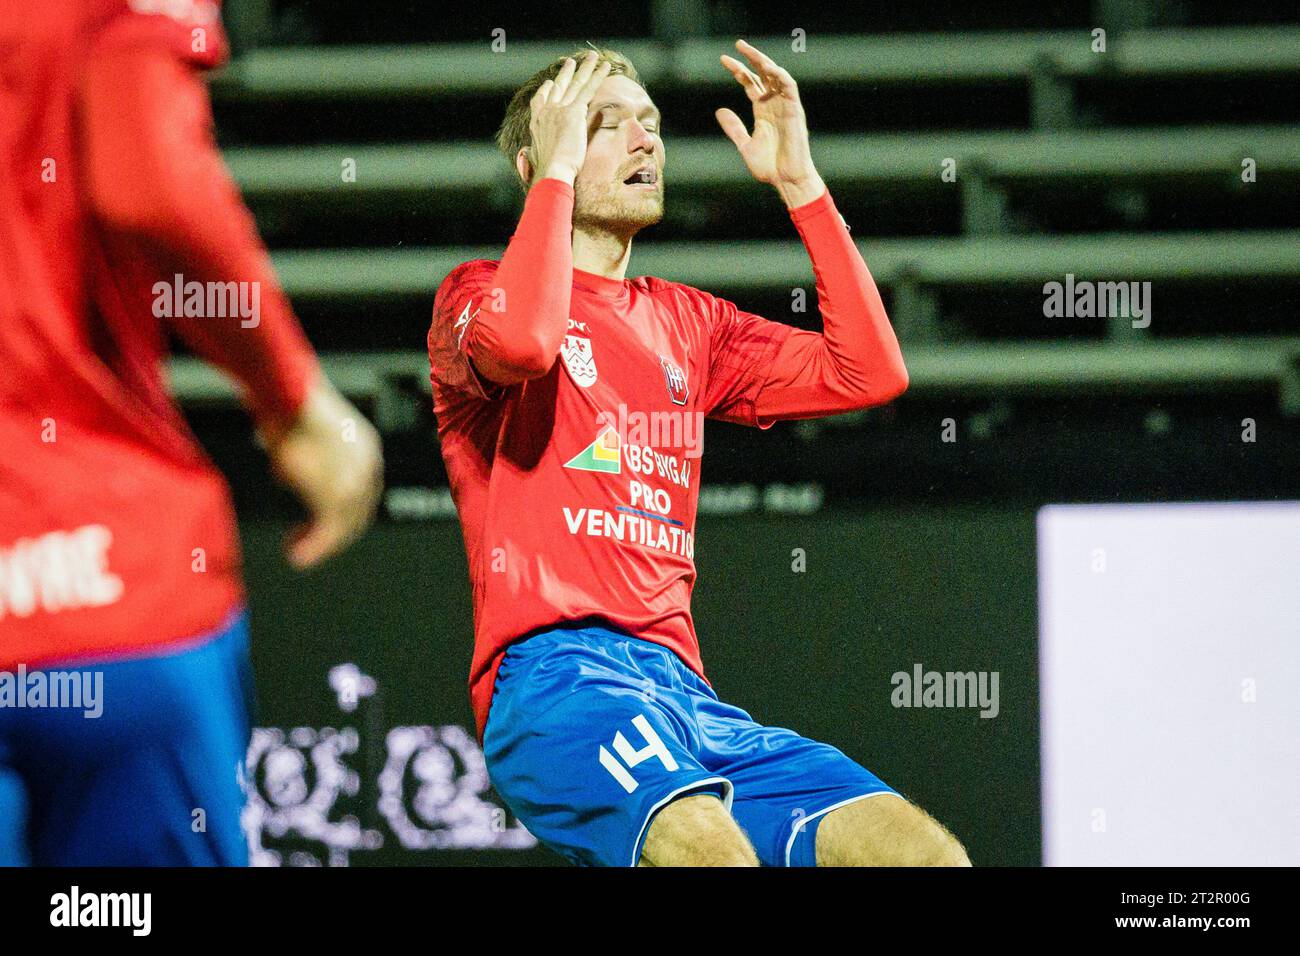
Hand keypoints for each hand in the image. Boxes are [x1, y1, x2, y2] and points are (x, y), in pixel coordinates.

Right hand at [259, 376, 383, 568]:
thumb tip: (286, 475)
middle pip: (357, 510)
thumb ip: (302, 455)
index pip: (359, 486)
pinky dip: (313, 548)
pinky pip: (328, 532)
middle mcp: (368, 466)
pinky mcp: (337, 498)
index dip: (338, 505)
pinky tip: (295, 556)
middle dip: (330, 528)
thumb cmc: (287, 401)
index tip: (315, 515)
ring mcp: (355, 483)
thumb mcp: (301, 429)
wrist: (288, 395)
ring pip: (345, 525)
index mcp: (364, 446)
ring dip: (320, 542)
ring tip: (295, 550)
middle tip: (302, 538)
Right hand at [528, 51, 612, 185]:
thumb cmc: (546, 172)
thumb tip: (528, 157)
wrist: (552, 171)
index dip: (547, 90)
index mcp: (537, 123)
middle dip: (565, 73)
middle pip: (558, 86)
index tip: (551, 82)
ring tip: (592, 57)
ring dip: (585, 68)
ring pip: (575, 83)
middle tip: (570, 62)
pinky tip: (605, 67)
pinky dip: (597, 76)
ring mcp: (560, 110)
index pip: (541, 100)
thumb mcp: (536, 160)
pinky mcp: (574, 112)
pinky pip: (588, 89)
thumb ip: (533, 154)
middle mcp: (546, 112)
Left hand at [716, 39, 825, 207]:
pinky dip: (780, 76)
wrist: (787, 180)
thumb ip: (734, 127)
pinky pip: (789, 88)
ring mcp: (785, 107)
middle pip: (762, 75)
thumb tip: (720, 110)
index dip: (738, 71)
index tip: (724, 60)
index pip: (750, 83)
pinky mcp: (795, 111)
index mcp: (762, 111)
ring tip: (751, 51)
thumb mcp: (744, 145)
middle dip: (751, 59)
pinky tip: (768, 68)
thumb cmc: (769, 167)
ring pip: (776, 77)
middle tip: (738, 44)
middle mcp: (774, 105)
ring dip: (765, 62)